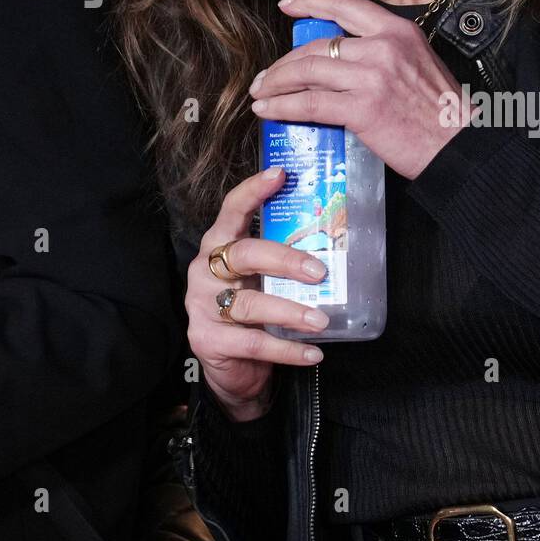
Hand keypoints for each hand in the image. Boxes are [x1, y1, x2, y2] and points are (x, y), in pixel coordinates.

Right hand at [187, 166, 327, 422]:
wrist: (230, 365)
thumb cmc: (253, 311)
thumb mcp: (264, 279)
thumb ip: (283, 260)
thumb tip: (336, 239)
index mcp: (219, 246)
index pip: (231, 211)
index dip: (253, 192)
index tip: (280, 175)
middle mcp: (205, 271)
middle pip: (243, 255)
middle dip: (284, 259)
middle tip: (319, 272)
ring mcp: (203, 306)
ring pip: (249, 303)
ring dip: (290, 311)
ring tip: (321, 319)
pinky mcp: (208, 340)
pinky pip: (253, 342)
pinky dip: (287, 349)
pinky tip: (313, 352)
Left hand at [248, 0, 472, 179]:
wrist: (459, 146)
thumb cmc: (443, 115)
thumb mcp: (419, 65)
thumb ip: (384, 56)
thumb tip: (343, 64)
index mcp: (398, 31)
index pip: (345, 6)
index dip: (310, 3)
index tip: (287, 6)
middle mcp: (382, 46)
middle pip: (317, 44)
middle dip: (284, 62)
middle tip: (267, 75)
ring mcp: (371, 76)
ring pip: (307, 71)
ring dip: (276, 83)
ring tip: (261, 93)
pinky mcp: (362, 108)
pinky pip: (310, 103)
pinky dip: (283, 106)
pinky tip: (269, 110)